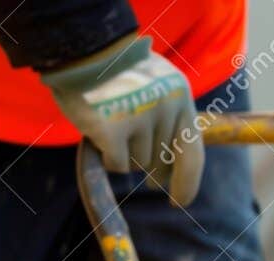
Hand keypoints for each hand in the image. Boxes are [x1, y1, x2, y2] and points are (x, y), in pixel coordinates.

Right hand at [42, 35, 204, 206]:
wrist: (81, 46)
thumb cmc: (114, 71)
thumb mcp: (154, 87)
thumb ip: (166, 121)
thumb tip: (166, 174)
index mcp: (181, 98)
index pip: (192, 154)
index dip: (186, 183)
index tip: (179, 201)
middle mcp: (166, 108)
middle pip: (160, 161)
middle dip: (152, 170)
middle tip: (148, 179)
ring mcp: (140, 118)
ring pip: (137, 163)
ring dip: (123, 152)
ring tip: (111, 123)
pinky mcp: (114, 129)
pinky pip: (117, 164)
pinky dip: (106, 156)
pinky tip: (99, 133)